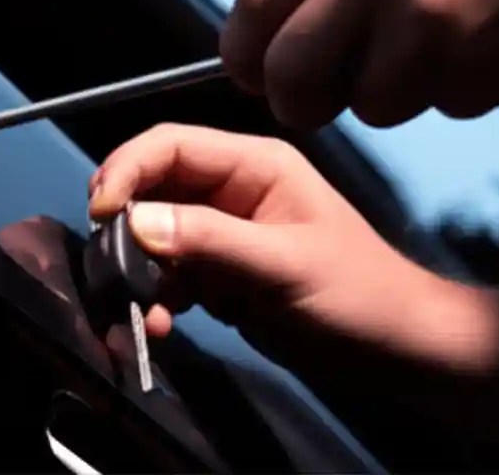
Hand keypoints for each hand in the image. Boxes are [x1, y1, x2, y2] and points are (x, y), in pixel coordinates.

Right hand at [88, 124, 490, 370]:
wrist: (399, 352)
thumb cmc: (358, 297)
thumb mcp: (282, 266)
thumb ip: (209, 241)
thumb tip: (133, 222)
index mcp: (254, 165)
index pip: (169, 145)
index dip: (126, 170)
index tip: (100, 215)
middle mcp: (231, 190)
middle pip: (151, 188)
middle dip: (122, 227)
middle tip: (109, 266)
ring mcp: (223, 233)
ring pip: (151, 236)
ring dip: (135, 271)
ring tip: (135, 308)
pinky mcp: (219, 273)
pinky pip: (167, 274)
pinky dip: (155, 297)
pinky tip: (161, 324)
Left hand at [221, 0, 498, 128]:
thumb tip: (287, 14)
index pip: (257, 4)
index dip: (244, 53)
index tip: (250, 72)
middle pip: (294, 74)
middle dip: (296, 99)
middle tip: (313, 100)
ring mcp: (432, 23)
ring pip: (371, 104)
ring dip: (391, 93)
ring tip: (433, 45)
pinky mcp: (485, 66)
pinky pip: (443, 106)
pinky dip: (456, 90)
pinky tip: (486, 40)